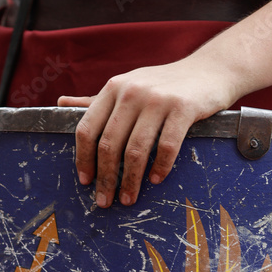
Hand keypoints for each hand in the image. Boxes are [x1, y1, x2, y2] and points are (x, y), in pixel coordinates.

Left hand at [58, 60, 229, 207]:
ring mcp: (158, 100)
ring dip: (130, 180)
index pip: (87, 128)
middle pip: (109, 144)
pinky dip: (159, 167)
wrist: (209, 70)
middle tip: (105, 201)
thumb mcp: (127, 86)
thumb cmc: (164, 84)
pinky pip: (167, 146)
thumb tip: (61, 104)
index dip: (83, 159)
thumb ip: (97, 100)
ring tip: (128, 199)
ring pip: (136, 149)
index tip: (85, 181)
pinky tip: (155, 180)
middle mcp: (132, 92)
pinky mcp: (184, 108)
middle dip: (106, 178)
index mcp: (113, 88)